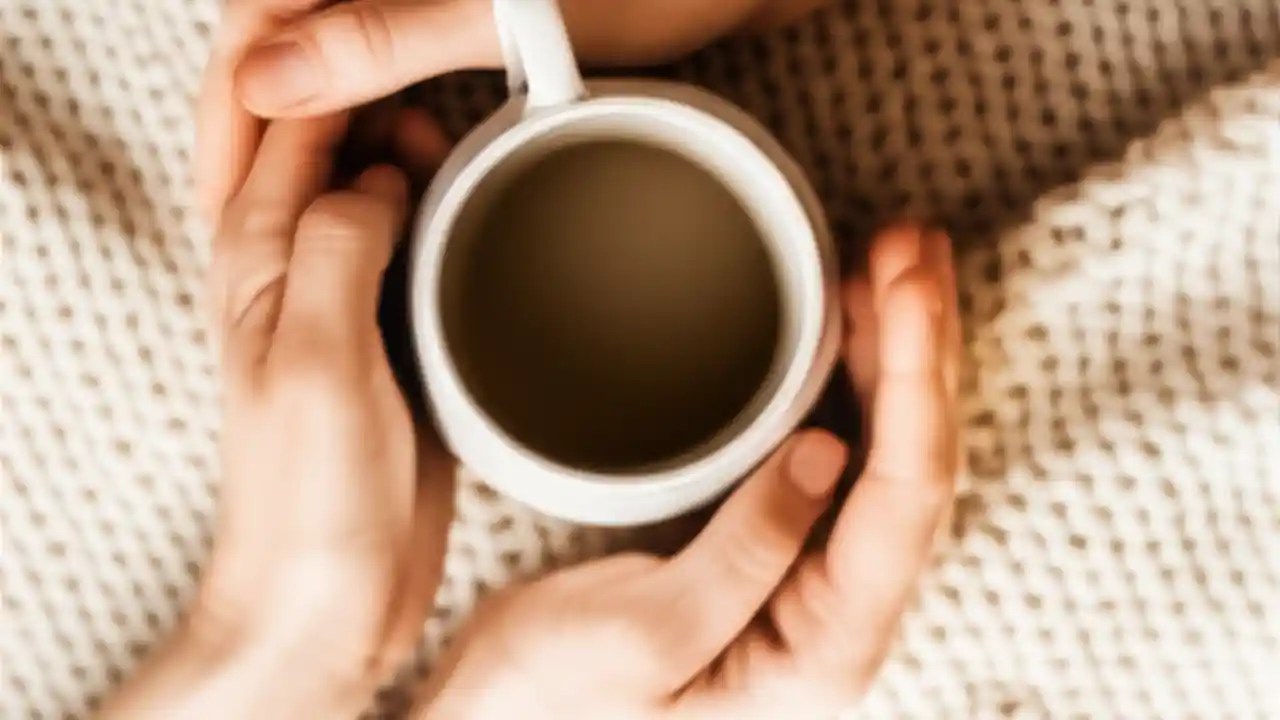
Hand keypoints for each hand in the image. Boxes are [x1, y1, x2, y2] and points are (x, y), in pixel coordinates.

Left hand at [102, 112, 453, 717]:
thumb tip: (377, 174)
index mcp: (256, 257)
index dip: (332, 66)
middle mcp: (289, 267)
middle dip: (373, 96)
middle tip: (440, 98)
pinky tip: (468, 201)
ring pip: (365, 182)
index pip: (280, 118)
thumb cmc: (312, 499)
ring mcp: (338, 297)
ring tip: (460, 133)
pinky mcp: (385, 333)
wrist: (333, 594)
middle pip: (319, 137)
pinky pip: (404, 239)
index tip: (397, 46)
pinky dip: (433, 205)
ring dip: (407, 146)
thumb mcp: (321, 358)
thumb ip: (337, 245)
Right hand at [195, 0, 832, 216]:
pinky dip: (362, 117)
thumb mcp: (504, 11)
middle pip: (279, 37)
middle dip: (254, 131)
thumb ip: (384, 36)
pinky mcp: (454, 8)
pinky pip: (379, 60)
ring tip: (289, 211)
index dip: (228, 109)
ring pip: (326, 55)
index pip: (256, 12)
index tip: (219, 196)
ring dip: (304, 130)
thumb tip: (267, 79)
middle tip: (239, 225)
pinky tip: (364, 168)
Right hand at [414, 223, 960, 719]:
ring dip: (897, 350)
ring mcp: (811, 579)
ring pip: (887, 448)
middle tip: (909, 245)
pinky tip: (844, 323)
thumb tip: (826, 452)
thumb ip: (748, 553)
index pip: (905, 498)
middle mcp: (839, 616)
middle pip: (914, 460)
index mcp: (825, 648)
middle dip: (922, 344)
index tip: (906, 287)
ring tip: (892, 261)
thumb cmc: (557, 704)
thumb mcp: (646, 637)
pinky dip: (850, 377)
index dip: (918, 381)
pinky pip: (842, 451)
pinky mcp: (775, 548)